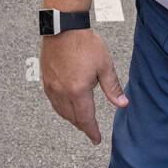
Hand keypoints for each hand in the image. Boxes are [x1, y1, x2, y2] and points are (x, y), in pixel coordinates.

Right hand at [41, 29, 126, 144]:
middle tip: (90, 130)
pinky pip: (53, 101)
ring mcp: (51, 87)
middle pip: (72, 117)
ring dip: (71, 118)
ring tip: (80, 120)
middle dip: (82, 125)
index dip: (91, 131)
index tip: (96, 139)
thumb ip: (112, 87)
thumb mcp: (104, 65)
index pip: (85, 118)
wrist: (64, 27)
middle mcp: (61, 92)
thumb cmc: (85, 44)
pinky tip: (67, 105)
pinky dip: (61, 108)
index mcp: (77, 91)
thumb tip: (122, 104)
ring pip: (61, 111)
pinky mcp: (45, 79)